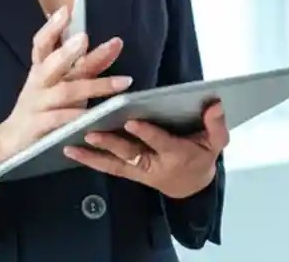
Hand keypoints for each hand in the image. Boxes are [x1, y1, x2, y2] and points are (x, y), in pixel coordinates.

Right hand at [0, 6, 126, 195]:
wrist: (10, 142)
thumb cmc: (43, 107)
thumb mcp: (62, 84)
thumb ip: (87, 66)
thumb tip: (114, 44)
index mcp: (41, 69)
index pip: (42, 44)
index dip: (51, 27)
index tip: (65, 10)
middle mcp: (39, 83)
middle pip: (52, 63)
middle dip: (68, 51)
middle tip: (84, 37)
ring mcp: (38, 105)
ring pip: (66, 92)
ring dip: (95, 86)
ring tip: (123, 81)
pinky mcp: (41, 127)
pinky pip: (63, 121)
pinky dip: (80, 118)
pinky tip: (99, 117)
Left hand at [64, 102, 227, 198]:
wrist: (192, 185)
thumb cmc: (202, 156)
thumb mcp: (216, 142)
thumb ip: (216, 124)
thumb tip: (215, 104)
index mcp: (176, 154)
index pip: (160, 142)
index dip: (147, 134)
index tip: (132, 121)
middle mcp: (153, 164)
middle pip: (130, 154)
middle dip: (111, 143)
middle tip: (92, 132)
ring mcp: (139, 169)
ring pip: (113, 162)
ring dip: (92, 155)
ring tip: (71, 146)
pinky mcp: (129, 171)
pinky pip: (108, 166)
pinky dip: (90, 159)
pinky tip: (72, 151)